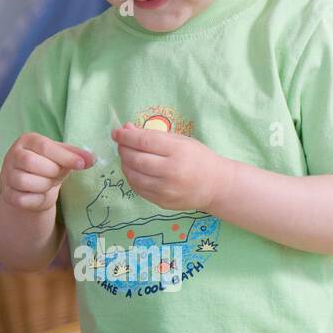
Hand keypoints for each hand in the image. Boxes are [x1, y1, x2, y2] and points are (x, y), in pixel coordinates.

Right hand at [0, 132, 93, 211]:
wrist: (32, 190)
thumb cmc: (48, 168)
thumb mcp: (62, 158)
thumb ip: (76, 156)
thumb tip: (92, 159)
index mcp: (27, 141)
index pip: (44, 146)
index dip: (64, 156)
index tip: (82, 164)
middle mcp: (12, 155)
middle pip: (31, 162)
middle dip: (52, 171)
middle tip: (58, 175)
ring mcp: (7, 175)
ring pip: (24, 181)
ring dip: (44, 185)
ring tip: (48, 183)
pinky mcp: (7, 194)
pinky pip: (22, 199)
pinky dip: (37, 199)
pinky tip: (40, 195)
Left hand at [111, 123, 227, 210]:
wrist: (215, 186)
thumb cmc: (198, 159)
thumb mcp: (181, 141)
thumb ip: (153, 135)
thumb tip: (127, 129)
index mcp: (178, 151)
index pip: (144, 142)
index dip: (126, 136)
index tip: (117, 132)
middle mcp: (171, 172)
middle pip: (136, 159)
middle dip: (123, 149)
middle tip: (121, 144)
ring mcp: (165, 190)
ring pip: (133, 176)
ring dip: (125, 164)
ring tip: (126, 156)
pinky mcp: (161, 202)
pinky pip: (138, 189)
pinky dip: (132, 177)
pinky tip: (134, 170)